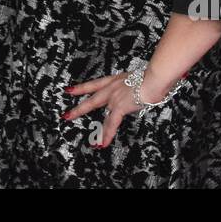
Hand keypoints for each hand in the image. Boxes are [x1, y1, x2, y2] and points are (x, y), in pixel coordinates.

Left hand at [62, 66, 176, 149]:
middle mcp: (111, 88)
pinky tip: (102, 144)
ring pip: (102, 116)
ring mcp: (114, 98)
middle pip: (91, 100)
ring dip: (97, 131)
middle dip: (78, 109)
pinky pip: (112, 124)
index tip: (70, 90)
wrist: (153, 78)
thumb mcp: (138, 77)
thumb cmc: (151, 77)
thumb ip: (135, 84)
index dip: (81, 88)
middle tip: (67, 116)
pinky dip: (108, 135)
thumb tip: (140, 89)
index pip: (94, 84)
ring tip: (92, 142)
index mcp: (114, 80)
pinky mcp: (120, 106)